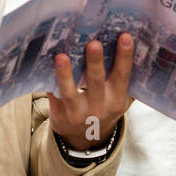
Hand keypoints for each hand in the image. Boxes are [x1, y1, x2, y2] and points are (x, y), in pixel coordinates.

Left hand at [48, 34, 134, 149]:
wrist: (84, 138)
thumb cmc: (104, 108)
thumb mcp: (119, 99)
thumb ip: (125, 80)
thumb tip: (131, 43)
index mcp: (117, 101)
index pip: (122, 76)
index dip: (124, 56)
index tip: (125, 36)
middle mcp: (98, 108)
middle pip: (96, 82)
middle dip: (95, 62)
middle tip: (94, 43)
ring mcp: (77, 113)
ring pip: (70, 92)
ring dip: (65, 74)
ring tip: (61, 56)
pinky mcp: (59, 114)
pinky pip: (53, 96)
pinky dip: (49, 81)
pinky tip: (44, 65)